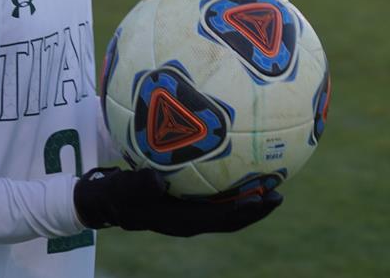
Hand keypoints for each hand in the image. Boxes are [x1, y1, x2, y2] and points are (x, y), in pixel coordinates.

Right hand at [74, 167, 281, 237]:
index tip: (263, 199)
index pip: (220, 220)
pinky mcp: (190, 204)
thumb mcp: (124, 189)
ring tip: (272, 183)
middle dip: (256, 209)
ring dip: (250, 200)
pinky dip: (234, 189)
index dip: (243, 212)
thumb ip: (139, 184)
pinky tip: (244, 169)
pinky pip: (217, 199)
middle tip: (279, 194)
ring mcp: (192, 214)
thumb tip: (157, 180)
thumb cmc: (118, 194)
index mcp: (182, 221)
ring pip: (228, 211)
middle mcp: (192, 221)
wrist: (110, 201)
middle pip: (232, 219)